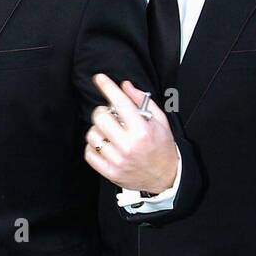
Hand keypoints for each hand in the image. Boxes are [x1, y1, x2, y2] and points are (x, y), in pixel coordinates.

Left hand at [83, 75, 177, 194]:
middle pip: (100, 117)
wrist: (166, 177)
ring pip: (92, 134)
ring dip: (98, 130)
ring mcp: (117, 160)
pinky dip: (93, 146)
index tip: (100, 78)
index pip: (120, 103)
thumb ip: (142, 101)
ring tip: (109, 132)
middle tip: (110, 115)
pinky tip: (104, 145)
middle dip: (103, 111)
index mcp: (142, 130)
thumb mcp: (160, 121)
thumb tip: (125, 86)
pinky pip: (89, 153)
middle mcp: (128, 145)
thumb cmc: (162, 147)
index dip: (108, 87)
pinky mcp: (109, 172)